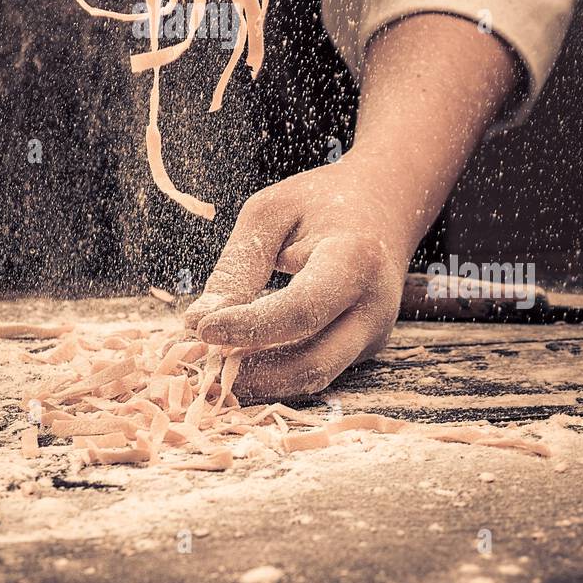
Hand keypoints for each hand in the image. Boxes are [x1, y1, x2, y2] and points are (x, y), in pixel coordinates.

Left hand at [183, 155, 411, 400]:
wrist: (384, 203)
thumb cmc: (321, 202)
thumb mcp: (272, 214)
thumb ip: (238, 267)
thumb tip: (197, 323)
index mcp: (355, 260)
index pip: (301, 309)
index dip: (248, 326)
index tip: (200, 328)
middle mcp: (374, 306)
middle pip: (314, 362)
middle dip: (255, 374)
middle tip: (204, 364)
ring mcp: (374, 332)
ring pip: (315, 376)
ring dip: (263, 380)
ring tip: (217, 364)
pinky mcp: (366, 346)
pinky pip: (319, 366)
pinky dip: (278, 370)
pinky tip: (244, 358)